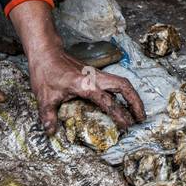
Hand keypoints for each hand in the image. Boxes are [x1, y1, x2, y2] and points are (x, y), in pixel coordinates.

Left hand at [28, 45, 145, 135]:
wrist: (47, 53)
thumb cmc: (46, 72)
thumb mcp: (44, 96)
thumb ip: (48, 116)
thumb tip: (51, 132)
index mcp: (85, 84)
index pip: (107, 101)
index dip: (119, 114)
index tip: (126, 126)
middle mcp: (95, 78)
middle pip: (124, 86)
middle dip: (135, 102)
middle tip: (140, 118)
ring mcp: (97, 74)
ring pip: (122, 83)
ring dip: (132, 96)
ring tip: (138, 112)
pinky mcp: (96, 74)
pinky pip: (116, 82)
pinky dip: (124, 92)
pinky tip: (124, 102)